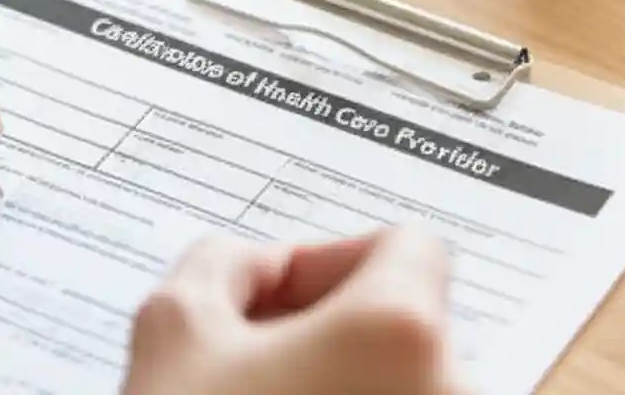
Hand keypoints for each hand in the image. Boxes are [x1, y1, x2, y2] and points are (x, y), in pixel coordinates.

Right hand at [121, 226, 467, 394]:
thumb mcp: (172, 331)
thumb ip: (218, 262)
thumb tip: (251, 268)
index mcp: (402, 331)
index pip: (407, 243)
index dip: (328, 258)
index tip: (274, 296)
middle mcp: (453, 389)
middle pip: (406, 316)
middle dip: (325, 322)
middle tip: (247, 354)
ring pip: (401, 376)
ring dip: (337, 372)